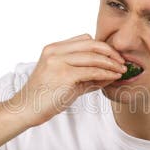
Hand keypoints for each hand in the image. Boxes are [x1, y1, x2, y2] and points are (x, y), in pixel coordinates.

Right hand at [9, 34, 125, 124]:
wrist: (26, 109)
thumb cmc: (45, 97)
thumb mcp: (66, 80)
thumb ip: (86, 74)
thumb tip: (109, 73)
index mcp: (54, 49)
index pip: (84, 39)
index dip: (102, 46)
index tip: (114, 56)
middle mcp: (55, 51)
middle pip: (91, 43)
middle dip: (110, 52)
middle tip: (122, 62)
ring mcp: (58, 61)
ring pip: (94, 56)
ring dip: (111, 63)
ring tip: (122, 70)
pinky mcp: (64, 75)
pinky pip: (92, 70)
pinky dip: (106, 73)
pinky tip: (114, 77)